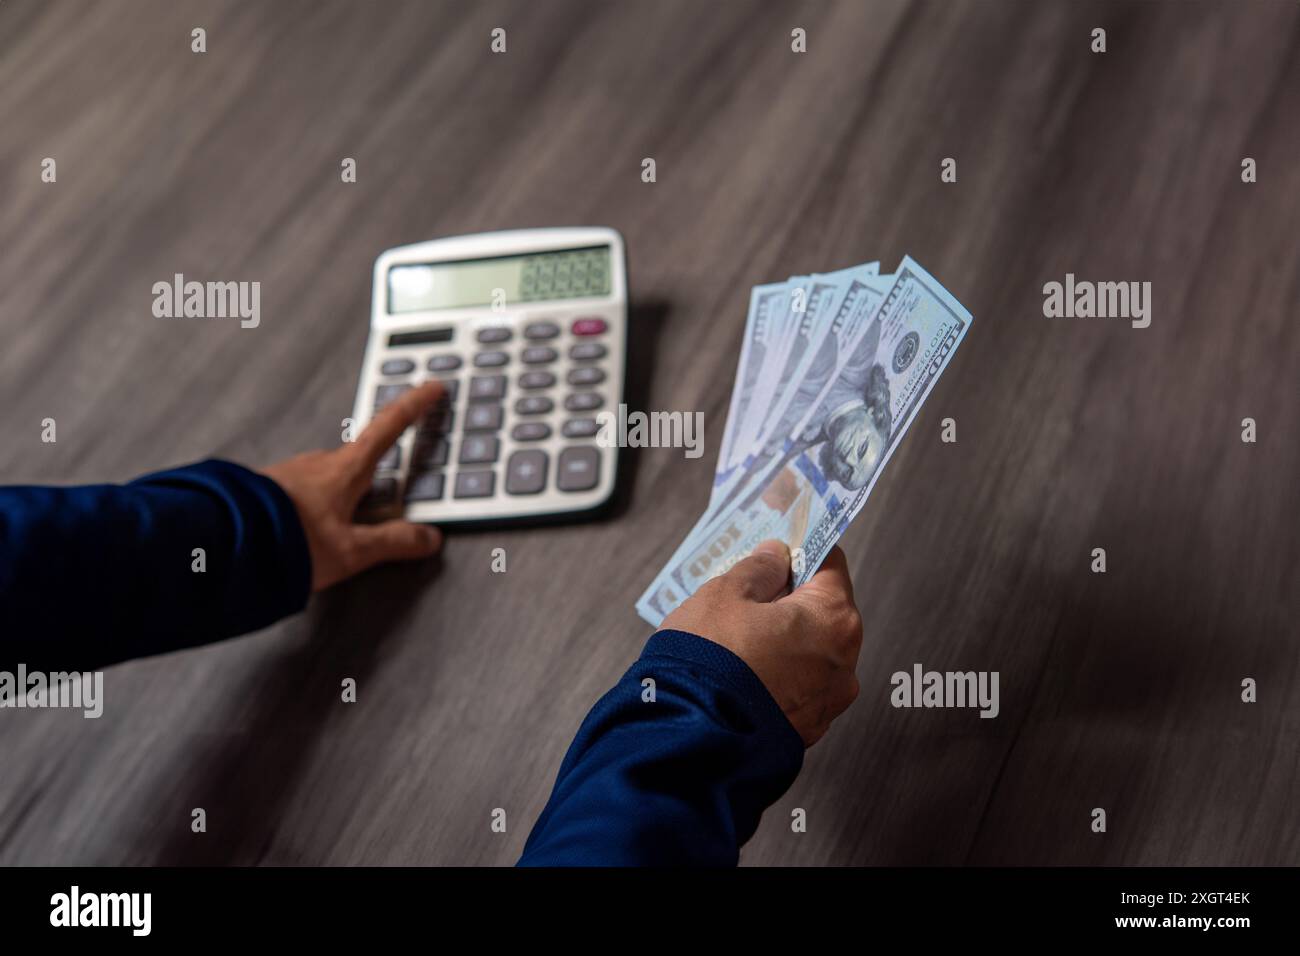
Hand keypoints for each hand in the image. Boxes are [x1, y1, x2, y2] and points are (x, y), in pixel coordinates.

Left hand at [263, 381, 444, 590]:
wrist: (218, 546)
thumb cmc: (284, 542)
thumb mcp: (351, 551)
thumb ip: (393, 542)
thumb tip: (429, 538)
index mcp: (345, 471)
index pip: (389, 429)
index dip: (413, 407)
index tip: (430, 389)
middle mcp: (316, 464)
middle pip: (359, 461)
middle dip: (373, 478)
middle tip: (384, 505)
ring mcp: (289, 474)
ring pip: (328, 479)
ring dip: (339, 499)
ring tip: (339, 535)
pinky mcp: (266, 490)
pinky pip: (301, 494)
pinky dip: (312, 509)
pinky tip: (305, 534)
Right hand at [661, 541, 861, 745]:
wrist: (689, 738)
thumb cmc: (710, 660)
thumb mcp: (726, 594)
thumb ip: (759, 568)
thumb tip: (776, 556)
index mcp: (834, 620)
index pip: (829, 563)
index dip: (798, 550)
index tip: (776, 548)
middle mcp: (843, 664)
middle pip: (821, 612)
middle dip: (787, 599)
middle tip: (745, 595)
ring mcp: (826, 704)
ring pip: (809, 653)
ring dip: (782, 640)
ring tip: (735, 639)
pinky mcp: (805, 732)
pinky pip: (796, 688)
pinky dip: (776, 676)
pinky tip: (741, 672)